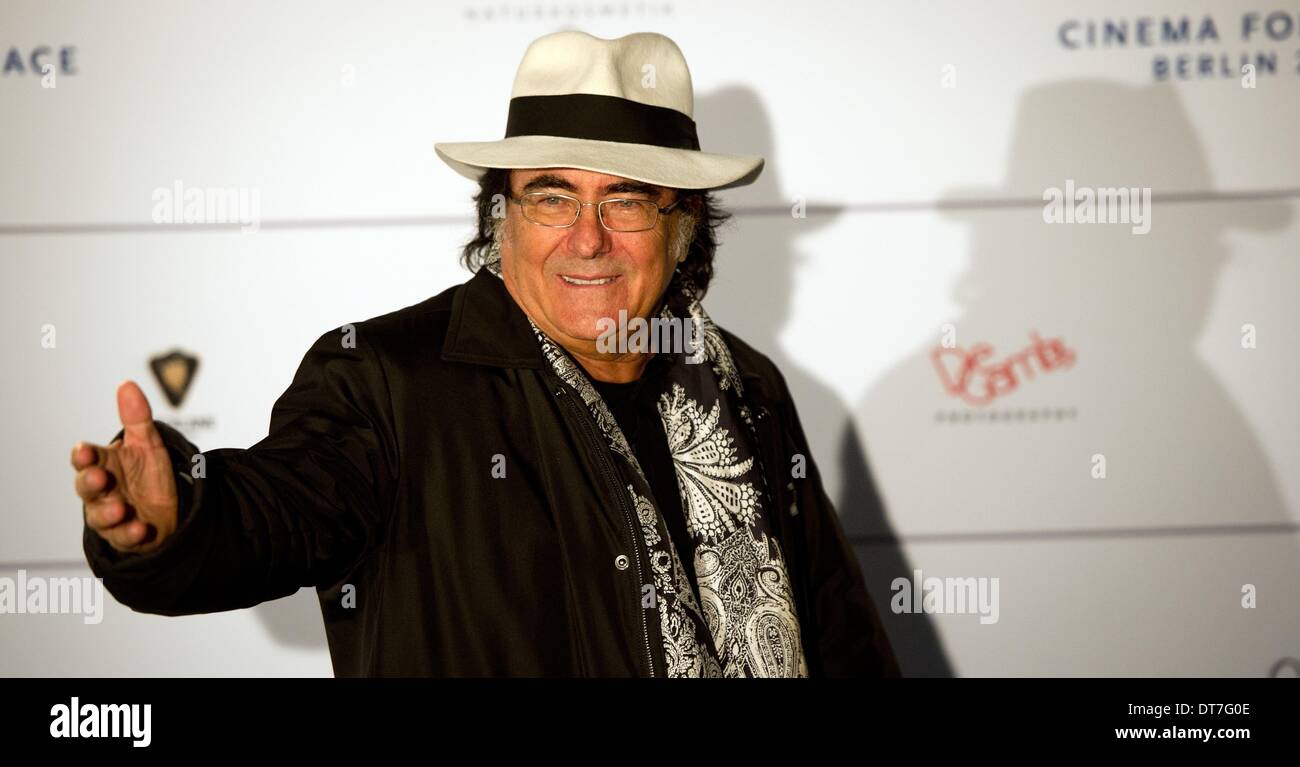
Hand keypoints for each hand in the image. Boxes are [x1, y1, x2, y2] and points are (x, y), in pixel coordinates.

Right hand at [72, 381, 179, 553]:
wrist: (169, 508)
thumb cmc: (149, 475)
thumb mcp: (148, 444)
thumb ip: (137, 418)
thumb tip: (127, 384)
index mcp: (104, 464)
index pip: (86, 458)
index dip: (83, 455)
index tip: (85, 450)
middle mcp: (102, 490)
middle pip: (86, 487)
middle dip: (90, 482)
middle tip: (99, 478)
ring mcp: (110, 514)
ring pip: (99, 516)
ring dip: (108, 512)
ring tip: (121, 508)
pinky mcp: (125, 536)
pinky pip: (123, 538)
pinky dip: (130, 534)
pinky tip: (140, 529)